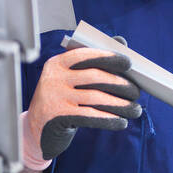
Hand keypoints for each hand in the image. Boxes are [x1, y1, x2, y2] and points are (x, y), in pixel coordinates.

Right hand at [25, 48, 141, 162]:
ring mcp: (54, 98)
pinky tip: (121, 121)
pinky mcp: (57, 118)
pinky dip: (108, 119)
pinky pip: (89, 116)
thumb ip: (92, 61)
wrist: (36, 130)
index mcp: (57, 63)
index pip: (85, 55)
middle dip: (120, 84)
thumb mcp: (70, 79)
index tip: (128, 63)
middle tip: (136, 92)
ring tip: (135, 109)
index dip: (108, 58)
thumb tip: (121, 42)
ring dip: (119, 104)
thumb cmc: (61, 99)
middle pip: (94, 77)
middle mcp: (53, 78)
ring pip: (95, 98)